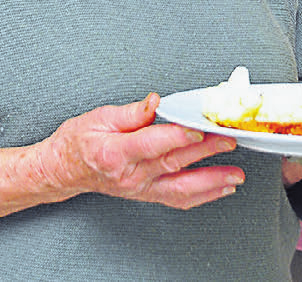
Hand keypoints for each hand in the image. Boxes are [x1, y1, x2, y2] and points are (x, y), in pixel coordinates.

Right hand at [37, 94, 241, 209]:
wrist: (64, 171)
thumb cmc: (78, 143)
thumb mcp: (98, 117)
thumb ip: (132, 112)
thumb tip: (155, 102)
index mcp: (116, 152)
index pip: (152, 144)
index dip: (177, 136)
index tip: (199, 129)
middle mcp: (131, 175)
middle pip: (174, 162)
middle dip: (207, 151)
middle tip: (230, 139)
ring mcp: (140, 188)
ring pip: (181, 187)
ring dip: (213, 181)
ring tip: (237, 174)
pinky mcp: (147, 194)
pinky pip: (178, 199)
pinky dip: (204, 195)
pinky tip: (223, 188)